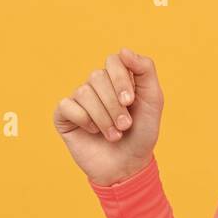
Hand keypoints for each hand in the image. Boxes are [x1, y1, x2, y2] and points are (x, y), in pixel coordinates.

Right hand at [54, 48, 162, 185]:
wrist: (127, 167)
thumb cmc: (141, 134)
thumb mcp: (153, 101)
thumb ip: (145, 71)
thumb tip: (122, 51)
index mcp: (117, 78)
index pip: (113, 61)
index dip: (121, 79)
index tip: (130, 101)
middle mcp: (96, 85)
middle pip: (97, 76)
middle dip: (114, 105)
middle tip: (125, 126)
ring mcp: (79, 99)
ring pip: (84, 92)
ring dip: (103, 118)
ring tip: (114, 134)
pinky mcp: (64, 115)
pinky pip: (67, 105)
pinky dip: (84, 121)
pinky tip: (92, 132)